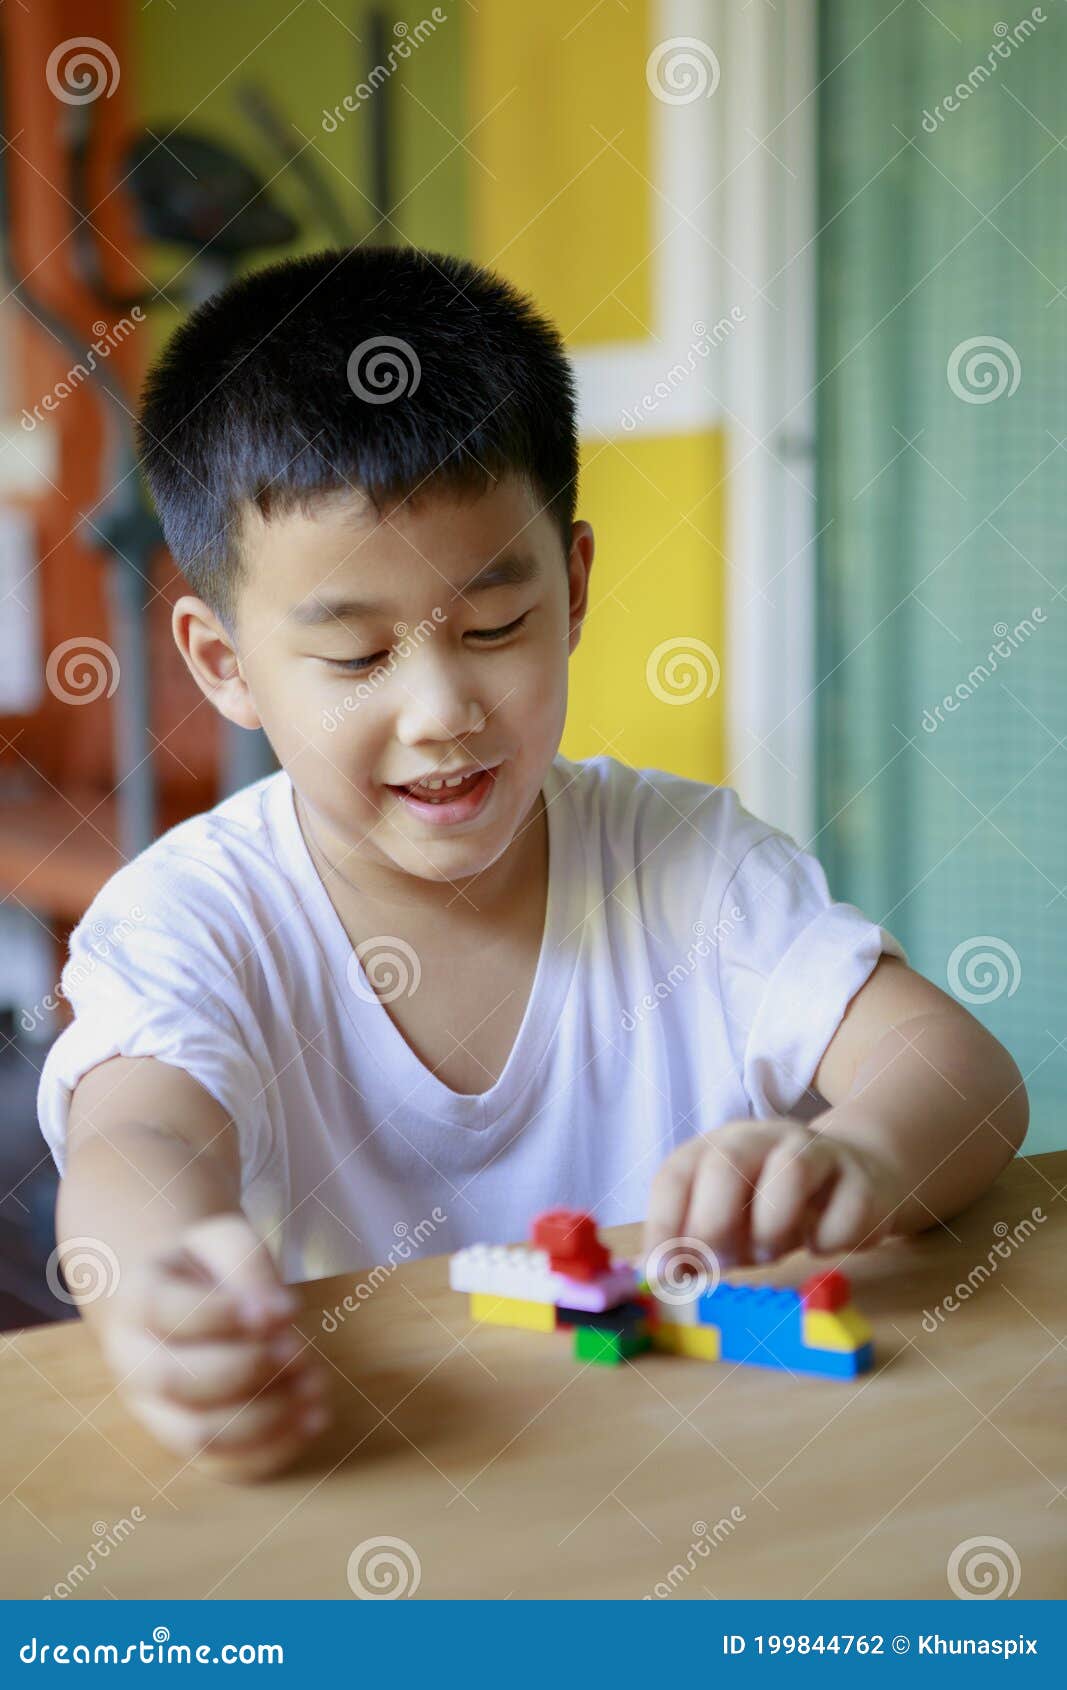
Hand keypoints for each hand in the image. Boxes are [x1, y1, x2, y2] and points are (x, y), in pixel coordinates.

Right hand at [98, 1212, 331, 1482]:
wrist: (181, 1296)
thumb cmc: (208, 1267)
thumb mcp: (227, 1239)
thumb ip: (250, 1267)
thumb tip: (279, 1315)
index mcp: (136, 1298)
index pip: (164, 1310)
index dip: (221, 1314)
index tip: (283, 1307)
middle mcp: (133, 1361)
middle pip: (175, 1379)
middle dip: (249, 1368)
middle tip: (300, 1350)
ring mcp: (154, 1410)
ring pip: (196, 1435)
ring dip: (266, 1417)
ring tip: (315, 1385)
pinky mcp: (186, 1442)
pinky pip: (221, 1467)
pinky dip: (272, 1452)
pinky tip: (314, 1419)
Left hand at [643, 1118, 901, 1271]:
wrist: (861, 1171)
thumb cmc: (776, 1204)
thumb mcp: (730, 1219)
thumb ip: (692, 1241)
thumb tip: (650, 1272)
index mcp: (718, 1146)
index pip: (676, 1174)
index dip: (664, 1224)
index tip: (664, 1272)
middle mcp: (762, 1138)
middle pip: (725, 1164)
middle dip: (714, 1224)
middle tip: (723, 1264)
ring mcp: (815, 1151)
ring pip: (790, 1172)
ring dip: (772, 1228)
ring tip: (772, 1251)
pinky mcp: (862, 1178)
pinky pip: (844, 1212)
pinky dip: (828, 1240)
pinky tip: (822, 1242)